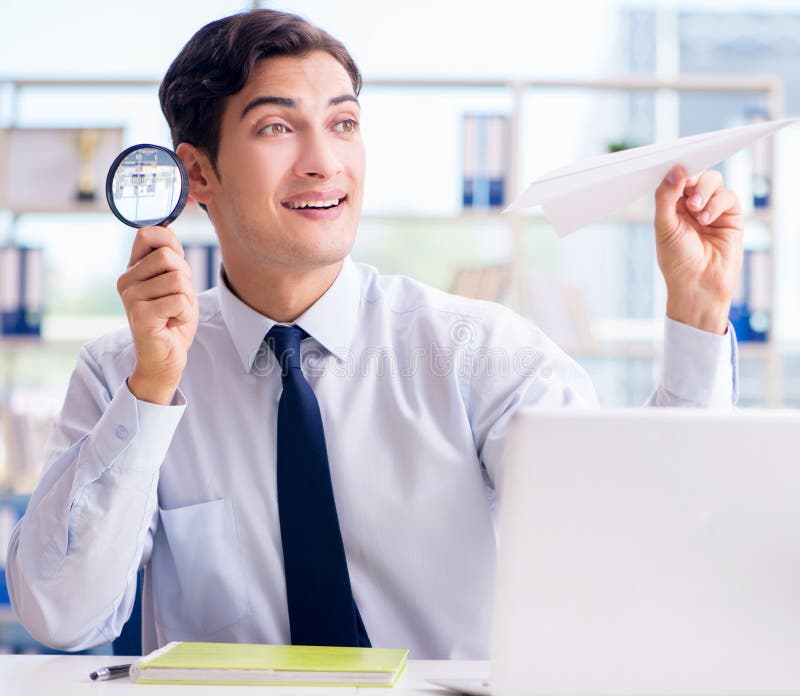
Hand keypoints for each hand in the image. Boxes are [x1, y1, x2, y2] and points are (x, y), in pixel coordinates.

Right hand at [117, 226, 198, 404]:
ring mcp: (130, 297)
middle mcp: (126, 280)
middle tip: (177, 300)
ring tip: (174, 314)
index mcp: (133, 270)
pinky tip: (173, 324)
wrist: (165, 359)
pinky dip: (186, 313)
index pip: (148, 234)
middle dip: (185, 279)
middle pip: (169, 256)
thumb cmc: (172, 321)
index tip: (177, 267)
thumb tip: (167, 230)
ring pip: (178, 279)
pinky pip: (179, 300)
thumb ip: (170, 260)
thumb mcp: (175, 284)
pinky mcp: (140, 314)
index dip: (171, 244)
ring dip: (187, 299)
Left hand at [654, 166, 743, 334]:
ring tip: (696, 210)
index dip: (676, 171)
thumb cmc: (677, 260)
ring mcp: (712, 211)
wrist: (698, 285)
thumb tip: (676, 169)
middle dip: (692, 179)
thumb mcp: (664, 226)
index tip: (675, 166)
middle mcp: (691, 206)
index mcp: (671, 207)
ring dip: (704, 191)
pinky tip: (706, 219)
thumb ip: (666, 196)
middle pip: (696, 175)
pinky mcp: (730, 218)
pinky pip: (728, 197)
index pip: (675, 179)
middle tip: (687, 192)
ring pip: (714, 181)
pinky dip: (717, 203)